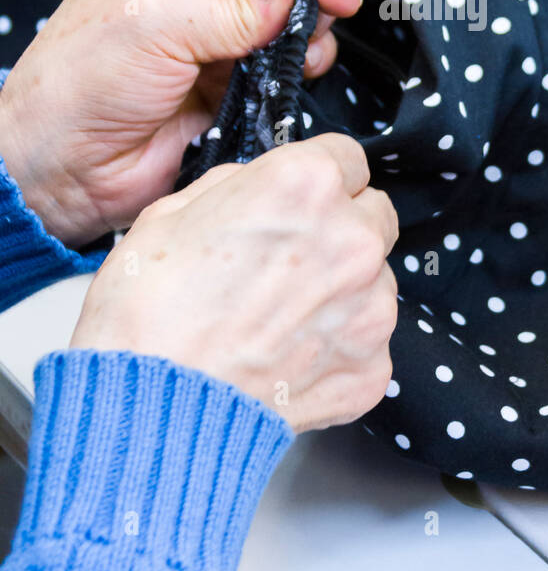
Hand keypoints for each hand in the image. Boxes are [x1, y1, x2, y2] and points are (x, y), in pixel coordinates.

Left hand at [0, 0, 362, 246]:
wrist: (62, 171)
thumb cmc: (76, 87)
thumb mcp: (152, 26)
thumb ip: (233, 7)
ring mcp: (215, 34)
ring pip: (287, 11)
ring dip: (309, 23)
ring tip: (308, 42)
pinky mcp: (232, 80)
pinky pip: (284, 60)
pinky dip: (301, 61)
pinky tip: (298, 68)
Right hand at [71, 135, 398, 429]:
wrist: (151, 411)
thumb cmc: (148, 315)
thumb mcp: (172, 211)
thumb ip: (238, 186)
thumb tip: (259, 188)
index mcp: (307, 185)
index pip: (348, 158)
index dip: (318, 180)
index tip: (302, 200)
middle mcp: (353, 239)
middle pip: (374, 215)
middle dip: (341, 229)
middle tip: (291, 261)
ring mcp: (371, 308)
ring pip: (376, 280)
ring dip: (342, 292)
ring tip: (279, 320)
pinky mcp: (373, 367)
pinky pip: (366, 344)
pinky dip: (336, 350)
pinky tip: (286, 359)